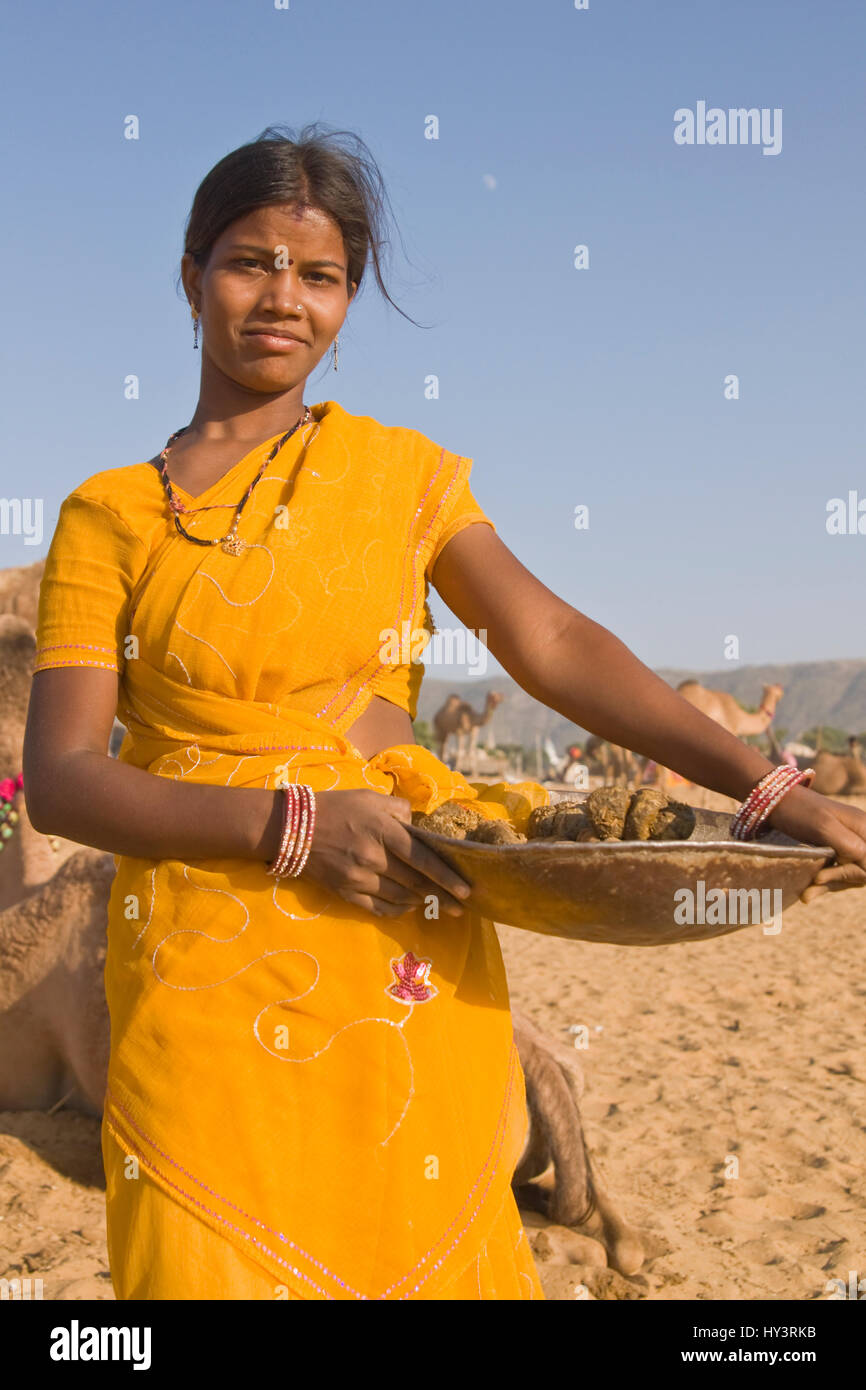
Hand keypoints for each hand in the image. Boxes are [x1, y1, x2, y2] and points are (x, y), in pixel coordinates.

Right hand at [299, 788, 473, 918]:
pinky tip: (408, 907)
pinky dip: (397, 910)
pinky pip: (378, 908)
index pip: (423, 859)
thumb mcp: (369, 797)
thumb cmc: (335, 808)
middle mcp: (373, 858)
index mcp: (383, 832)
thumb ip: (398, 809)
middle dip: (442, 896)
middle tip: (460, 907)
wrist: (292, 828)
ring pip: (400, 898)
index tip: (466, 891)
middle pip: (416, 883)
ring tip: (436, 904)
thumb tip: (418, 824)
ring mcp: (359, 879)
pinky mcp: (346, 893)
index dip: (447, 877)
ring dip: (421, 903)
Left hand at [765, 785, 865, 902]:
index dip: (851, 874)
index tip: (821, 877)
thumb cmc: (799, 810)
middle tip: (811, 886)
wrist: (773, 799)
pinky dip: (824, 882)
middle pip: (862, 871)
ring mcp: (848, 842)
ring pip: (849, 874)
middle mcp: (860, 835)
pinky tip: (807, 892)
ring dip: (828, 885)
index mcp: (863, 827)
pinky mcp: (834, 849)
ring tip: (806, 894)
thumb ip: (851, 846)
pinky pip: (837, 870)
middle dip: (837, 881)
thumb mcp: (825, 827)